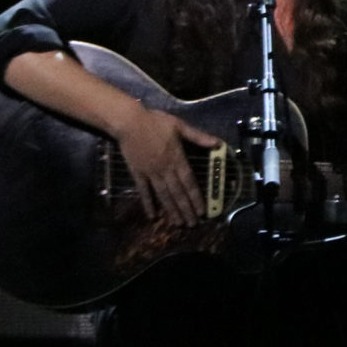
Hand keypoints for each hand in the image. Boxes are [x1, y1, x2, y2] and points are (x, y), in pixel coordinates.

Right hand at [114, 107, 221, 227]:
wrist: (129, 122)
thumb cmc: (156, 122)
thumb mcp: (180, 126)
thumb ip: (198, 137)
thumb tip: (217, 143)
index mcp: (177, 159)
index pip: (189, 182)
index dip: (196, 198)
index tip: (202, 211)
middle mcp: (165, 170)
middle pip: (177, 193)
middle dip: (185, 210)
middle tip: (192, 224)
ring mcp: (150, 173)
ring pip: (163, 195)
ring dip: (171, 210)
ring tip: (177, 224)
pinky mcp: (138, 173)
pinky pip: (144, 191)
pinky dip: (148, 204)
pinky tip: (152, 216)